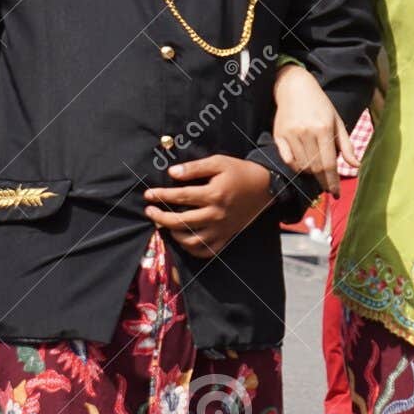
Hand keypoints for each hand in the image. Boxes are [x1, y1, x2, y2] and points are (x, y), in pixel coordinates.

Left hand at [144, 155, 272, 256]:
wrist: (265, 187)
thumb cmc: (239, 172)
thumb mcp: (219, 162)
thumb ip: (195, 168)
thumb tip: (172, 173)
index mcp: (213, 194)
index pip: (180, 197)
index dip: (161, 195)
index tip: (148, 194)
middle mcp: (216, 214)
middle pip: (181, 222)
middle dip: (160, 217)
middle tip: (150, 211)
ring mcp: (221, 229)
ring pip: (191, 241)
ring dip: (173, 234)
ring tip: (165, 225)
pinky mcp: (226, 236)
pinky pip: (205, 251)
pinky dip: (191, 249)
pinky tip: (183, 238)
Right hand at [272, 62, 357, 195]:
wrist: (294, 87)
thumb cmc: (320, 105)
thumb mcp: (337, 122)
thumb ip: (346, 145)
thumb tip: (356, 166)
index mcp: (324, 129)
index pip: (329, 164)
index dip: (332, 181)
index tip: (336, 193)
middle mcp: (306, 132)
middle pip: (315, 168)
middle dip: (323, 179)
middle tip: (328, 183)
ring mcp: (291, 134)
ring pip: (302, 166)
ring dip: (311, 172)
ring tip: (317, 169)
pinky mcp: (278, 136)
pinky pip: (288, 160)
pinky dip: (297, 166)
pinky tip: (303, 163)